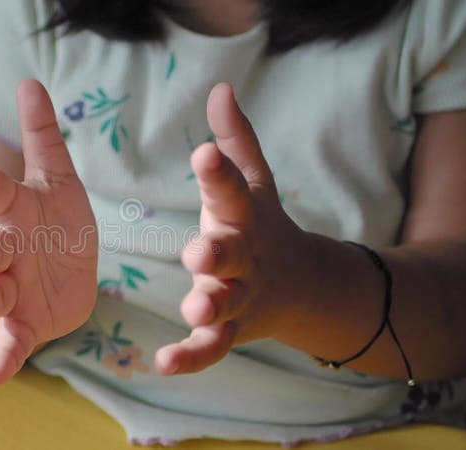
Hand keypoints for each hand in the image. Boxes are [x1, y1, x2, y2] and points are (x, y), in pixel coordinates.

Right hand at [0, 80, 97, 384]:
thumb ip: (43, 137)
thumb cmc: (59, 220)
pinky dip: (1, 359)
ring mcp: (10, 290)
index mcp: (11, 212)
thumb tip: (30, 82)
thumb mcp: (58, 178)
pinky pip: (9, 343)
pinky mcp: (24, 324)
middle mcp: (2, 251)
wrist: (74, 268)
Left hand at [155, 83, 315, 374]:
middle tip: (198, 254)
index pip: (233, 190)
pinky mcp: (230, 331)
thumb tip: (220, 88)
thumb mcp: (255, 182)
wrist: (302, 286)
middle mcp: (244, 257)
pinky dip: (190, 358)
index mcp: (244, 216)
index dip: (220, 173)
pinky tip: (163, 364)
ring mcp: (239, 298)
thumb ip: (236, 141)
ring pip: (225, 305)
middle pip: (231, 255)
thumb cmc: (263, 224)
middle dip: (217, 255)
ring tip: (194, 311)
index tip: (203, 155)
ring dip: (210, 309)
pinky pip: (211, 348)